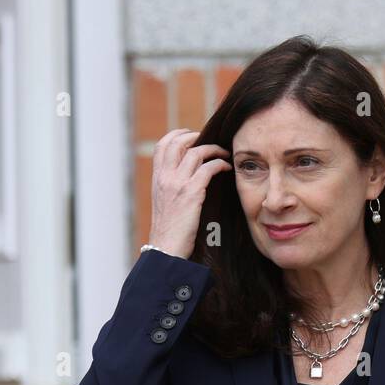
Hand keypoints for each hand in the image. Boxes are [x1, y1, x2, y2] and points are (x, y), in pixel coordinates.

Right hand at [147, 129, 231, 260]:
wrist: (165, 249)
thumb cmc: (168, 231)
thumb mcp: (163, 204)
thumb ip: (170, 188)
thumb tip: (184, 178)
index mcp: (157, 179)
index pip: (161, 145)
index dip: (176, 135)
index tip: (191, 137)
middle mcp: (165, 177)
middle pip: (178, 142)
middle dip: (196, 136)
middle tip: (211, 142)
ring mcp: (177, 184)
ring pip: (196, 152)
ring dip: (213, 149)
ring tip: (224, 153)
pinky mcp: (191, 193)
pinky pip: (208, 168)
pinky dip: (220, 163)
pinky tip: (227, 167)